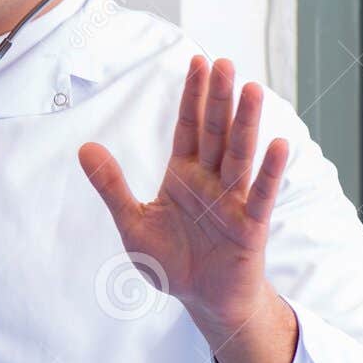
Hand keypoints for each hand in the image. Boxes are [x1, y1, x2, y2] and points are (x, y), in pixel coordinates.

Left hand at [78, 55, 289, 332]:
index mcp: (183, 176)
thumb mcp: (132, 222)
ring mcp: (232, 201)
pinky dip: (268, 172)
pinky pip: (260, 195)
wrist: (201, 301)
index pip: (189, 127)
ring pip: (239, 155)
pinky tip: (277, 144)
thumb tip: (84, 148)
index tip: (199, 61)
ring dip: (246, 123)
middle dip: (219, 98)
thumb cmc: (171, 262)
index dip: (193, 95)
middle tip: (226, 62)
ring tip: (253, 88)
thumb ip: (111, 186)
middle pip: (216, 132)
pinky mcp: (249, 226)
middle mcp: (211, 181)